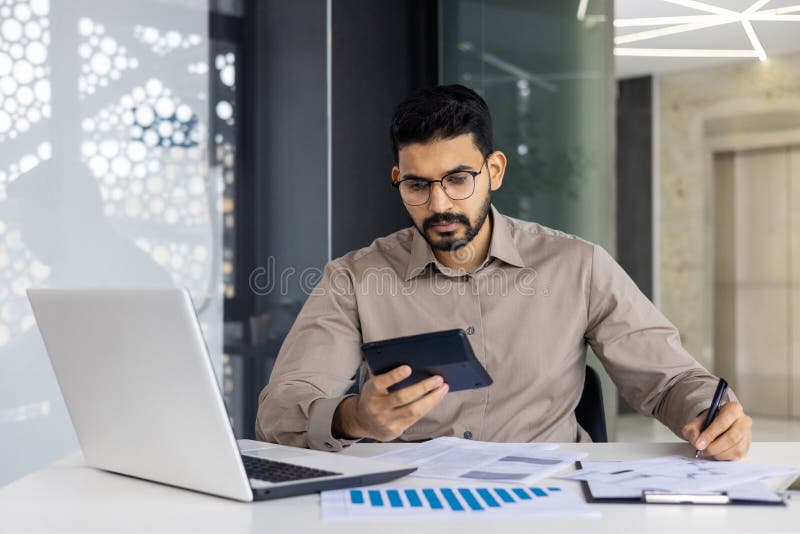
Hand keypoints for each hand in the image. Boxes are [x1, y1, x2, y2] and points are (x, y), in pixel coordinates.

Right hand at [333, 365, 448, 441]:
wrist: (362, 421)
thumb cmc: (374, 397)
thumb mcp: (375, 386)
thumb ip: (388, 380)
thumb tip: (417, 369)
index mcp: (371, 391)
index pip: (381, 382)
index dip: (394, 376)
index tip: (408, 368)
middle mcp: (376, 407)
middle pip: (402, 397)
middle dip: (422, 387)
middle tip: (437, 379)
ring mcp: (385, 421)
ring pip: (412, 411)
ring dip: (431, 399)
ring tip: (442, 388)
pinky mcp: (394, 430)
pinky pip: (415, 419)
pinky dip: (427, 407)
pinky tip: (435, 399)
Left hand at [681, 402, 752, 460]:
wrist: (715, 426)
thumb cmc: (708, 422)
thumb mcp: (696, 422)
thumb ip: (692, 430)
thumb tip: (695, 441)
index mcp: (733, 409)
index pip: (723, 422)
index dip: (710, 434)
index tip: (699, 443)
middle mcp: (744, 421)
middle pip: (732, 437)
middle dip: (714, 447)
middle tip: (701, 450)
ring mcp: (747, 435)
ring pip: (735, 448)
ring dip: (718, 453)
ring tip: (706, 451)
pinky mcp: (746, 447)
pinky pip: (736, 456)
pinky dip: (723, 457)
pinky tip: (715, 453)